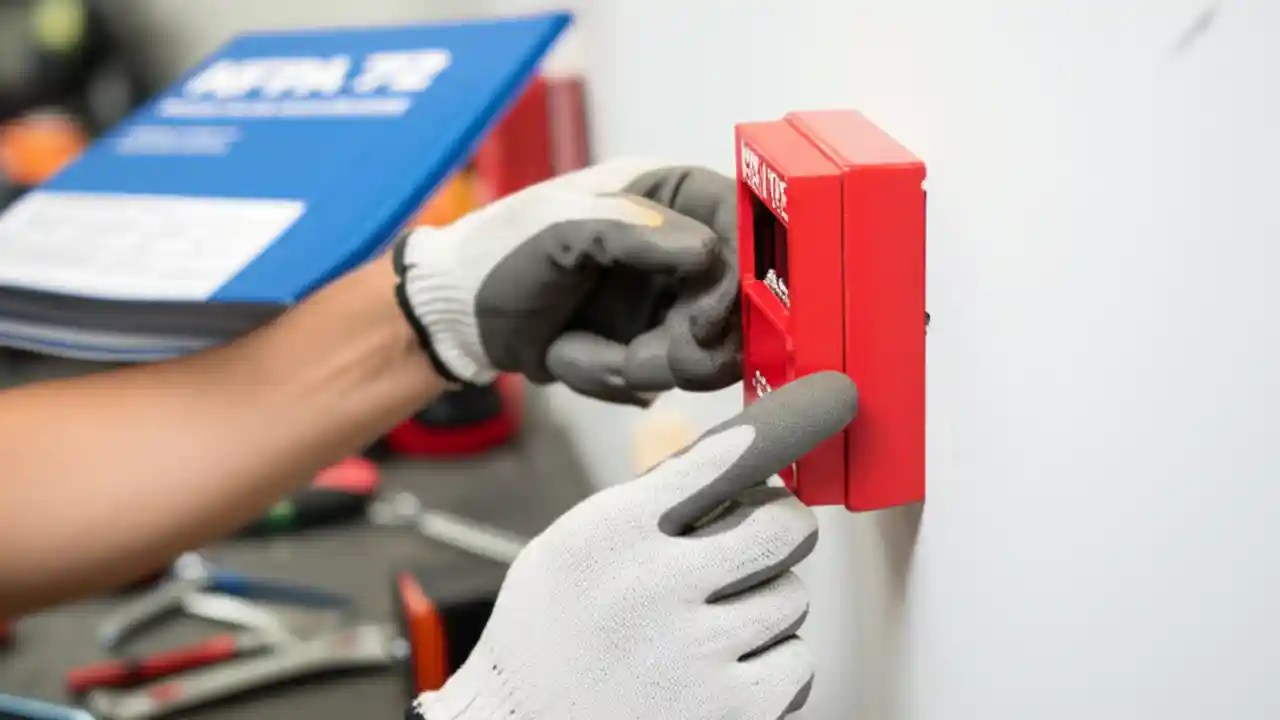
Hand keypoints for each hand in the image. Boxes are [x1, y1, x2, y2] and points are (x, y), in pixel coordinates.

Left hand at [394, 159, 738, 404]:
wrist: (454, 317)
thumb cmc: (502, 252)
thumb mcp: (562, 229)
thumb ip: (634, 233)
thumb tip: (709, 253)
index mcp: (668, 195)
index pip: (742, 224)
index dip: (742, 273)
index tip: (709, 317)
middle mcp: (680, 249)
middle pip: (736, 304)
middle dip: (686, 343)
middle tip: (640, 360)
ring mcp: (668, 301)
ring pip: (704, 352)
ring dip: (641, 365)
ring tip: (575, 352)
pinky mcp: (650, 347)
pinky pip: (661, 379)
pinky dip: (611, 377)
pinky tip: (566, 355)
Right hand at [410, 372, 857, 719]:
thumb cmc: (544, 642)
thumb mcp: (569, 548)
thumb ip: (638, 502)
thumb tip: (707, 451)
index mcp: (612, 532)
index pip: (718, 462)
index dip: (769, 443)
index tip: (806, 418)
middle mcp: (655, 585)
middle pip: (783, 527)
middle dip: (781, 530)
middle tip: (763, 542)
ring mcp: (696, 651)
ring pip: (793, 596)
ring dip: (768, 605)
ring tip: (718, 623)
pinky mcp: (730, 709)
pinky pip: (798, 662)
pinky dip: (774, 664)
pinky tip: (728, 667)